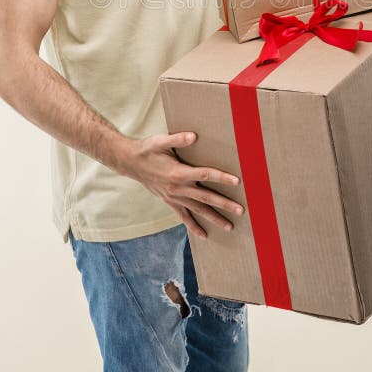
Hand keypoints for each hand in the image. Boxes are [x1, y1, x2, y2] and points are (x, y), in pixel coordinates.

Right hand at [116, 131, 243, 239]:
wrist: (130, 163)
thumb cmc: (148, 149)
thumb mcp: (161, 141)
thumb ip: (178, 139)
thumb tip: (194, 136)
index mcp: (179, 173)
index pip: (205, 175)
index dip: (221, 178)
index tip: (237, 182)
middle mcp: (178, 188)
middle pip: (206, 198)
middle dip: (225, 204)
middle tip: (241, 211)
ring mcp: (174, 197)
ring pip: (198, 210)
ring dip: (214, 218)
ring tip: (229, 227)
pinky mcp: (170, 202)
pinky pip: (184, 217)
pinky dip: (194, 226)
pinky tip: (204, 235)